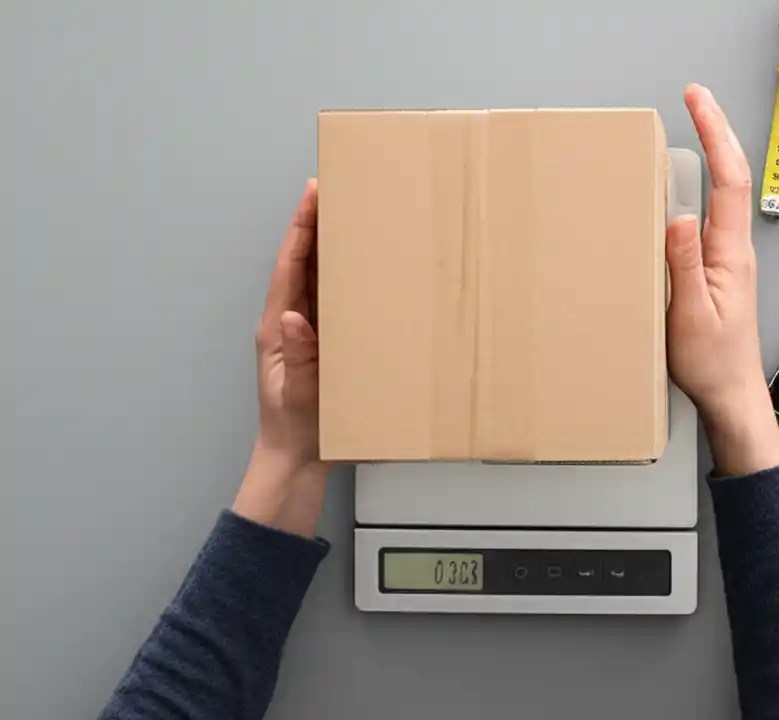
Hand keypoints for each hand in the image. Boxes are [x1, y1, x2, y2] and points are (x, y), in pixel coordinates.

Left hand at [232, 179, 329, 536]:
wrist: (299, 462)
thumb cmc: (298, 431)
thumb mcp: (299, 394)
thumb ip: (298, 356)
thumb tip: (294, 315)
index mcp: (279, 328)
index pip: (290, 266)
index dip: (301, 228)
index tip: (314, 193)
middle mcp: (291, 322)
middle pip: (303, 262)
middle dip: (316, 224)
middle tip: (335, 189)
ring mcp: (307, 333)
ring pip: (318, 278)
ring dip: (331, 246)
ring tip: (351, 215)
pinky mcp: (325, 345)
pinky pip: (333, 302)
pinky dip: (345, 278)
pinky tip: (363, 267)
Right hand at [668, 85, 778, 476]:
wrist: (732, 395)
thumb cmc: (713, 364)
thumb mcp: (690, 316)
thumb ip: (684, 265)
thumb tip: (679, 217)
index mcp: (730, 255)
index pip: (729, 180)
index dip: (716, 134)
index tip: (698, 101)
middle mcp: (734, 250)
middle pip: (730, 176)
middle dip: (715, 129)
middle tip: (695, 97)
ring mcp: (728, 258)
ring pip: (722, 194)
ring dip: (710, 153)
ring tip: (692, 124)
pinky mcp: (717, 269)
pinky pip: (710, 216)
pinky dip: (700, 186)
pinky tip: (684, 185)